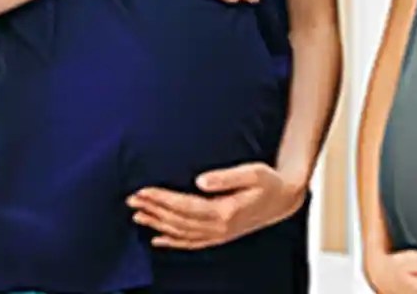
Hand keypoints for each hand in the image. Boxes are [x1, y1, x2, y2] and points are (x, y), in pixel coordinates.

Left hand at [127, 163, 304, 249]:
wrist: (285, 199)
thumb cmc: (269, 182)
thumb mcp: (252, 172)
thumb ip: (226, 177)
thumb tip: (199, 181)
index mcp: (225, 212)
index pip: (184, 207)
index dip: (161, 199)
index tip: (142, 191)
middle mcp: (219, 228)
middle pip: (178, 221)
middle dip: (153, 210)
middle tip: (132, 200)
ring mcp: (219, 235)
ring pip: (181, 233)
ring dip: (158, 224)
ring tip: (138, 215)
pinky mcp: (220, 236)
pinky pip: (191, 243)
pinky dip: (173, 242)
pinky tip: (158, 240)